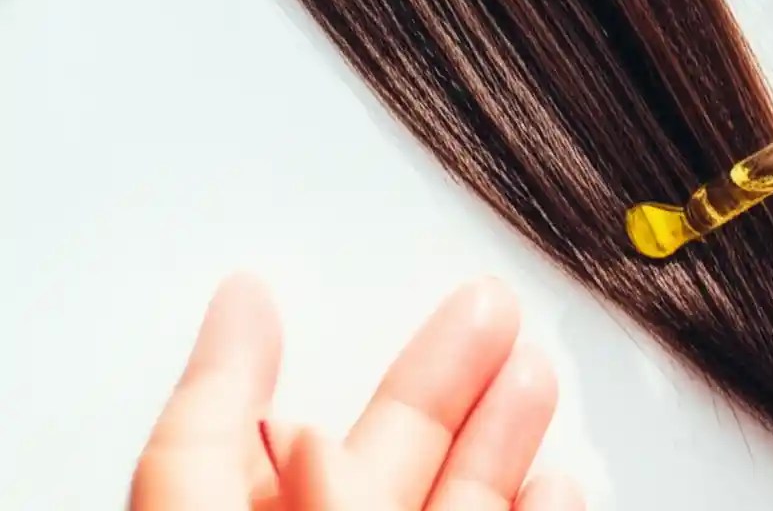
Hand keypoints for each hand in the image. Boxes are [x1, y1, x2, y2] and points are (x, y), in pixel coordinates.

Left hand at [129, 275, 582, 510]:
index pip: (246, 444)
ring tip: (531, 369)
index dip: (262, 367)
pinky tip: (553, 479)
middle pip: (382, 459)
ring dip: (502, 436)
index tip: (263, 292)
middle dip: (440, 376)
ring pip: (460, 504)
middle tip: (483, 306)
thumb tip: (239, 312)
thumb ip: (210, 439)